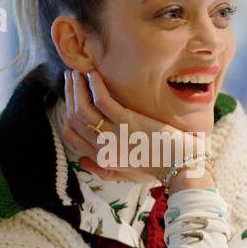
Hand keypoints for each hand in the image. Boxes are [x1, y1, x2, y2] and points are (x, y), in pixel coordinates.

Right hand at [60, 69, 209, 185]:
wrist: (181, 167)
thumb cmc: (158, 168)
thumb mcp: (125, 174)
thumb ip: (102, 170)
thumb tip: (81, 162)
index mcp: (100, 159)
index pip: (69, 134)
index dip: (65, 113)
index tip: (70, 97)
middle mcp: (102, 148)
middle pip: (73, 118)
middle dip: (69, 94)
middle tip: (71, 77)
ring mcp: (113, 135)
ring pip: (82, 108)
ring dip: (77, 87)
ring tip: (79, 72)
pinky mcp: (128, 122)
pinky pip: (102, 101)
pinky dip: (95, 85)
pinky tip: (94, 75)